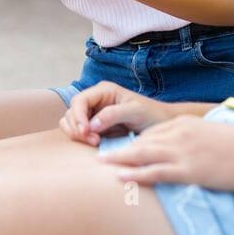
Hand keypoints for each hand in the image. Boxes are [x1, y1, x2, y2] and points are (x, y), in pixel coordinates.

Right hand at [59, 80, 173, 144]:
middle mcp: (95, 101)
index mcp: (103, 91)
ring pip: (71, 123)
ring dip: (78, 135)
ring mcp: (94, 114)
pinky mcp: (95, 128)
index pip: (79, 101)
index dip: (78, 116)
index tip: (86, 132)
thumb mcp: (136, 111)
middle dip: (78, 128)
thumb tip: (92, 125)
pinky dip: (81, 139)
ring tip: (96, 143)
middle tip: (95, 142)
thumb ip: (113, 114)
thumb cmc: (152, 115)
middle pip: (71, 113)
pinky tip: (97, 144)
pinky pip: (78, 133)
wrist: (162, 125)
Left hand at [96, 115, 233, 190]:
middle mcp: (180, 134)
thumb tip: (188, 151)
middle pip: (142, 141)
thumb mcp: (213, 136)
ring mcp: (183, 152)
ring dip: (119, 159)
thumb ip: (195, 140)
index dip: (133, 140)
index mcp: (185, 124)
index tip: (119, 147)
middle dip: (119, 147)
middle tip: (99, 154)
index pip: (152, 131)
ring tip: (101, 164)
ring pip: (142, 154)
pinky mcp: (189, 170)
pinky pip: (155, 171)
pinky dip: (136, 173)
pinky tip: (121, 176)